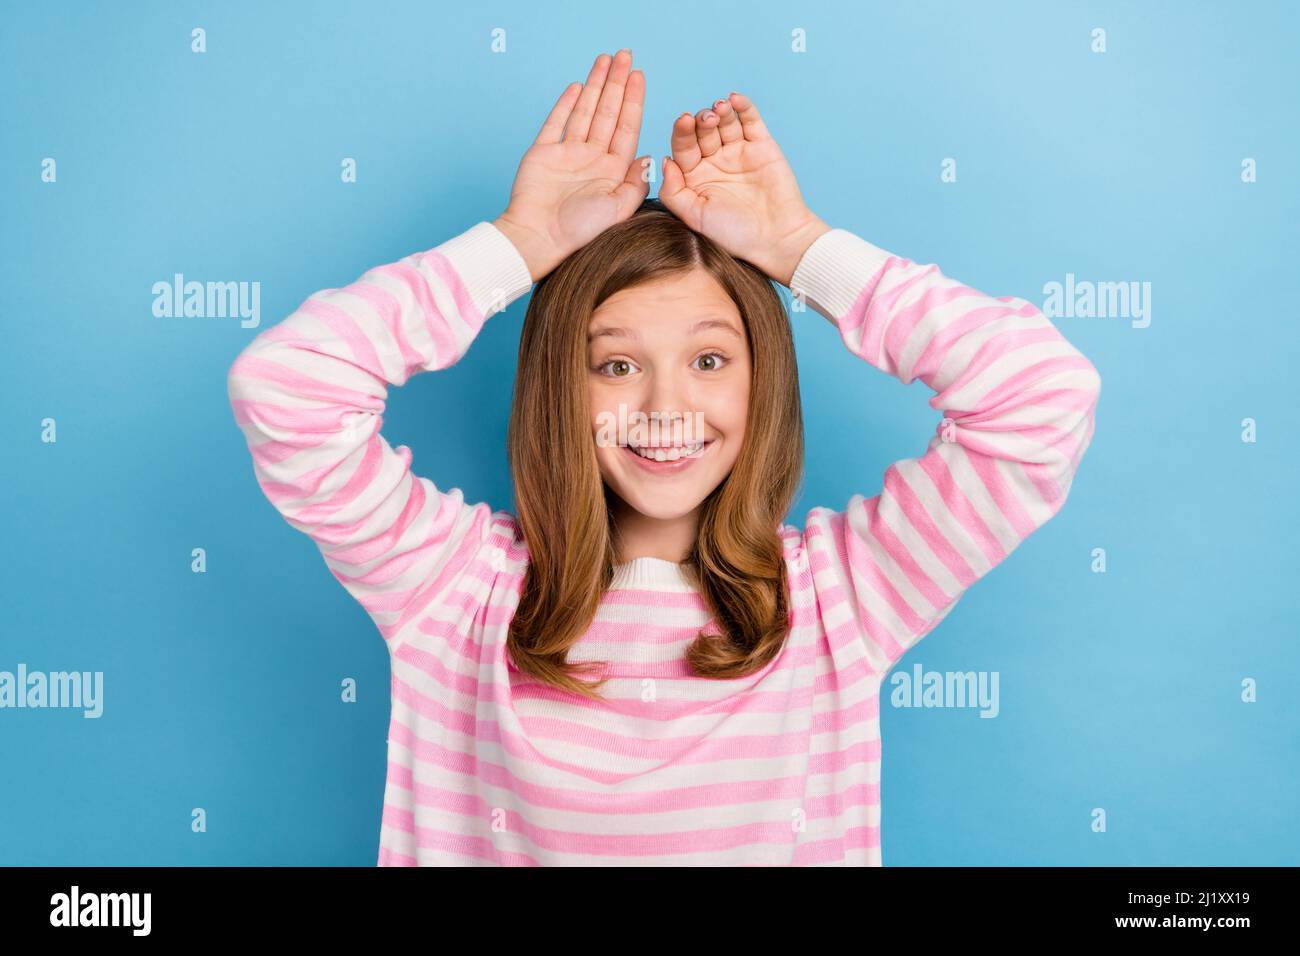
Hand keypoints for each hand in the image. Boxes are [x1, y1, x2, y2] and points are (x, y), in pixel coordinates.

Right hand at [493, 49, 652, 281]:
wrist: (540, 238)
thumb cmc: (580, 231)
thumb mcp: (618, 210)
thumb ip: (636, 183)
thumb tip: (650, 156)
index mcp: (613, 170)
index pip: (627, 126)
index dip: (633, 100)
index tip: (639, 76)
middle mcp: (592, 158)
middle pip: (608, 112)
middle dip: (617, 82)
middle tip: (624, 55)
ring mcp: (568, 154)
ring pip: (585, 111)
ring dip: (595, 85)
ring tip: (604, 60)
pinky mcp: (543, 153)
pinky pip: (556, 122)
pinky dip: (566, 104)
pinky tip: (577, 86)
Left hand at [659, 92, 830, 286]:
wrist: (776, 239)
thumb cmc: (734, 234)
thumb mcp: (695, 217)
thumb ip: (674, 192)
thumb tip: (664, 161)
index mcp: (694, 177)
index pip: (683, 147)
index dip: (682, 132)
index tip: (684, 121)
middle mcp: (714, 161)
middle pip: (703, 131)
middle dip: (702, 121)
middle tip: (706, 119)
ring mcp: (738, 152)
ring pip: (725, 123)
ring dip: (720, 112)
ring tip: (719, 109)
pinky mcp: (762, 146)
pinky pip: (751, 121)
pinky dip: (744, 107)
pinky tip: (735, 99)